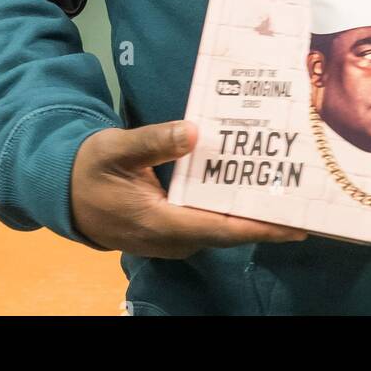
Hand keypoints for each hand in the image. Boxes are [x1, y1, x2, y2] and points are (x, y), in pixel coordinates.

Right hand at [71, 120, 306, 257]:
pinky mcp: (173, 228)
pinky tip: (250, 183)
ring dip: (253, 211)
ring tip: (288, 188)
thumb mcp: (116, 149)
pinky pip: (210, 220)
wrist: (64, 193)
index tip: (295, 222)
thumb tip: (194, 131)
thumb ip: (154, 141)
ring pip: (222, 227)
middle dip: (268, 218)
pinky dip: (233, 206)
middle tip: (306, 198)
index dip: (260, 226)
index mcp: (161, 223)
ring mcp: (174, 237)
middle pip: (230, 231)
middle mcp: (174, 238)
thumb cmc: (89, 169)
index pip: (221, 229)